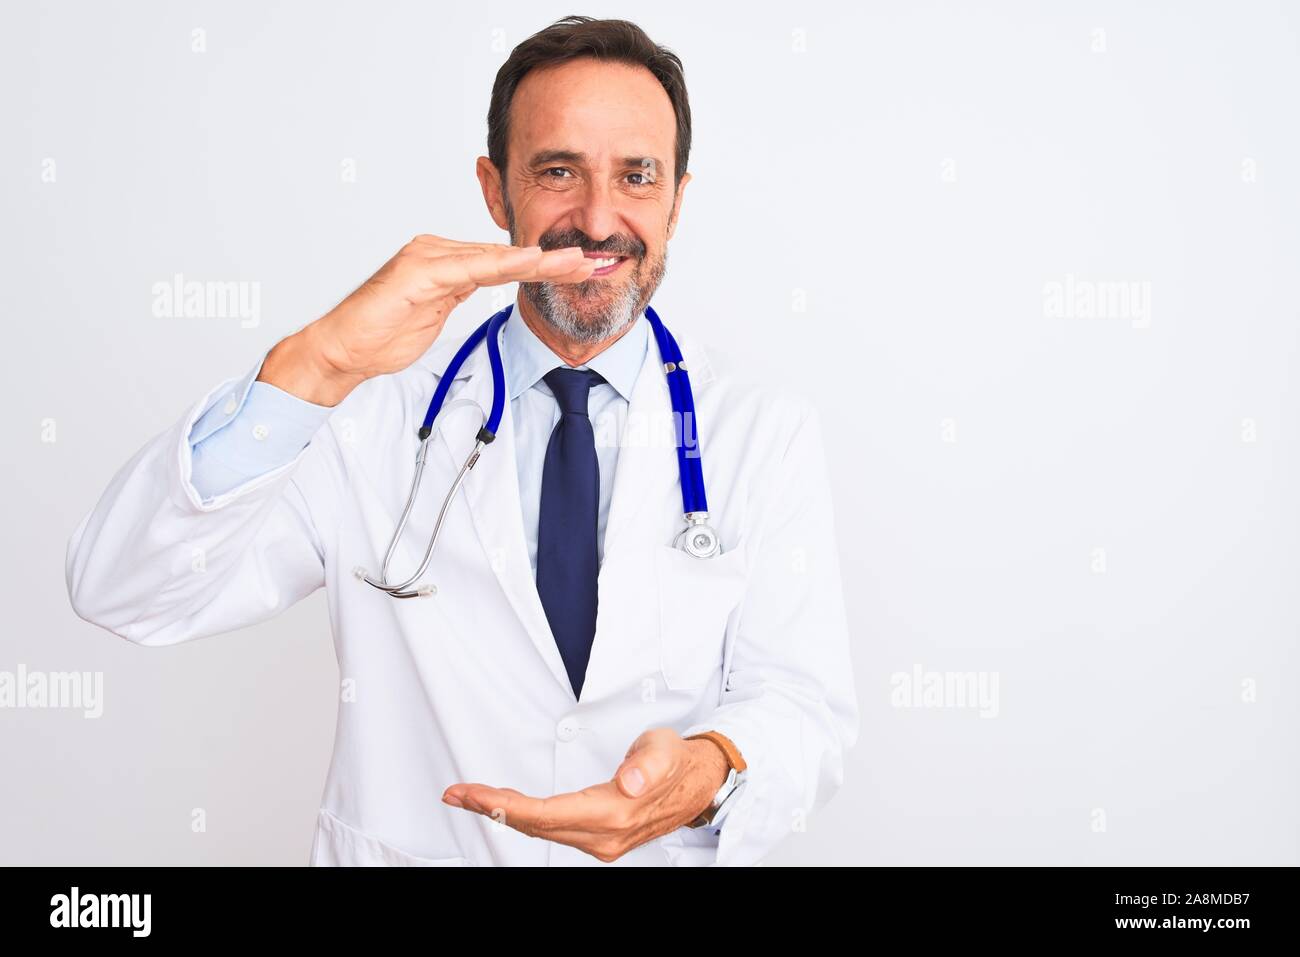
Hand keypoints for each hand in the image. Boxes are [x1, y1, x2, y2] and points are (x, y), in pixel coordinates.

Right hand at [259, 235, 595, 405]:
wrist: (341, 349)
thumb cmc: (380, 335)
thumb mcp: (433, 314)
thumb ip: (457, 294)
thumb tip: (482, 284)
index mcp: (443, 260)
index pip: (502, 261)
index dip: (542, 265)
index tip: (578, 270)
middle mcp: (437, 251)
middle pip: (505, 254)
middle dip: (551, 259)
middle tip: (593, 261)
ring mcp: (427, 258)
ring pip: (494, 257)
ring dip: (538, 260)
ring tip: (576, 262)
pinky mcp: (418, 273)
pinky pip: (470, 268)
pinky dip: (503, 265)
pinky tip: (532, 263)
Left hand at [441, 727, 730, 862]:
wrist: (700, 782)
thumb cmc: (679, 762)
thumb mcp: (665, 750)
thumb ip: (647, 764)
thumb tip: (630, 782)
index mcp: (615, 812)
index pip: (546, 814)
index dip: (503, 806)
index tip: (472, 794)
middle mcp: (605, 835)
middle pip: (536, 825)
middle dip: (492, 809)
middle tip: (457, 794)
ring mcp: (601, 840)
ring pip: (541, 829)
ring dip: (504, 813)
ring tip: (473, 797)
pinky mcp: (599, 837)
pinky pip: (552, 829)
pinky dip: (525, 818)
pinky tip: (509, 807)